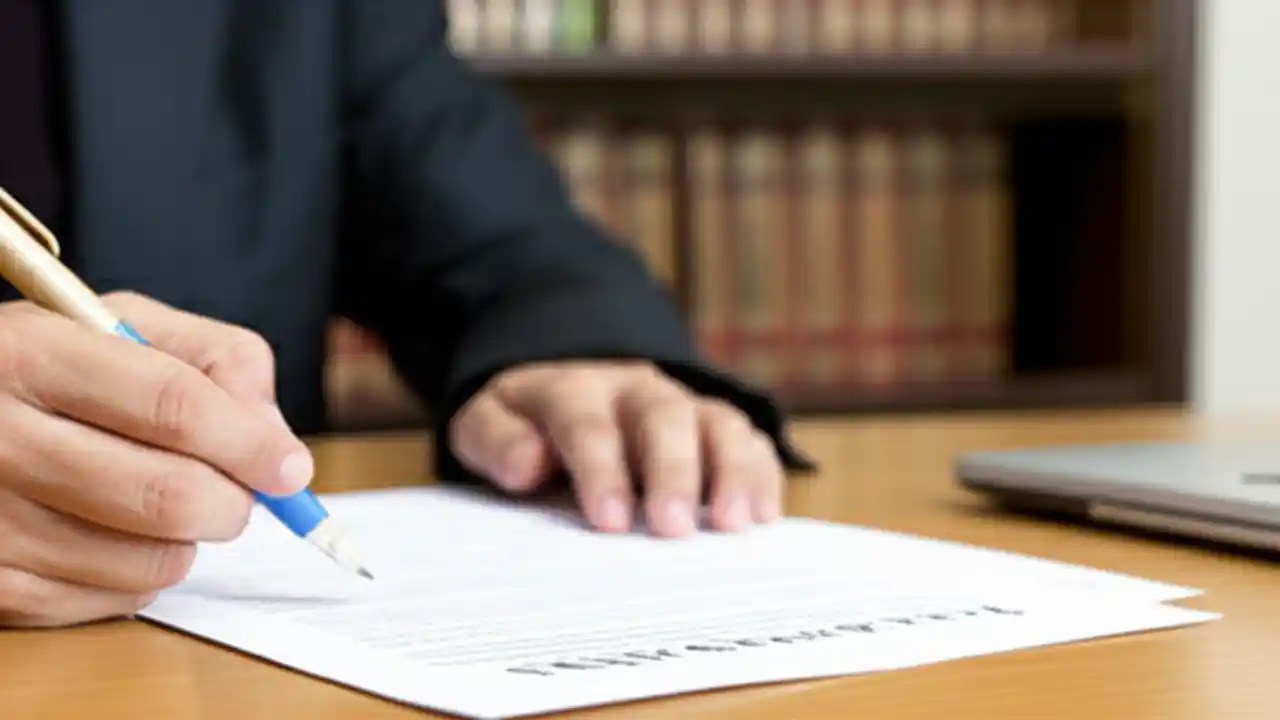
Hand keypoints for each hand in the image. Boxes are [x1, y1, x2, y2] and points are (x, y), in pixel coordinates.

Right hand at [0, 293, 310, 627]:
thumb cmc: (49, 367)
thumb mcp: (122, 327)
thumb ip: (217, 361)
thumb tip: (275, 439)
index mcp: (29, 353)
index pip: (173, 407)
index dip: (249, 444)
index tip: (289, 468)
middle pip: (165, 496)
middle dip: (232, 503)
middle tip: (240, 496)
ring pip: (144, 561)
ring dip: (188, 542)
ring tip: (169, 504)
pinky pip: (105, 601)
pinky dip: (141, 576)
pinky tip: (123, 537)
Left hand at [449, 360, 784, 536]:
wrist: (561, 385)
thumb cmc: (523, 422)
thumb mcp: (486, 423)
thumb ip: (498, 442)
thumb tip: (526, 465)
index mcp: (572, 389)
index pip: (588, 423)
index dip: (602, 469)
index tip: (611, 522)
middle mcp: (633, 391)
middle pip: (663, 417)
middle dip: (672, 472)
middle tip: (675, 529)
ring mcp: (679, 404)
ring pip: (716, 421)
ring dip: (731, 470)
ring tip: (736, 525)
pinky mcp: (711, 425)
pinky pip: (746, 437)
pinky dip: (760, 472)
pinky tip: (765, 516)